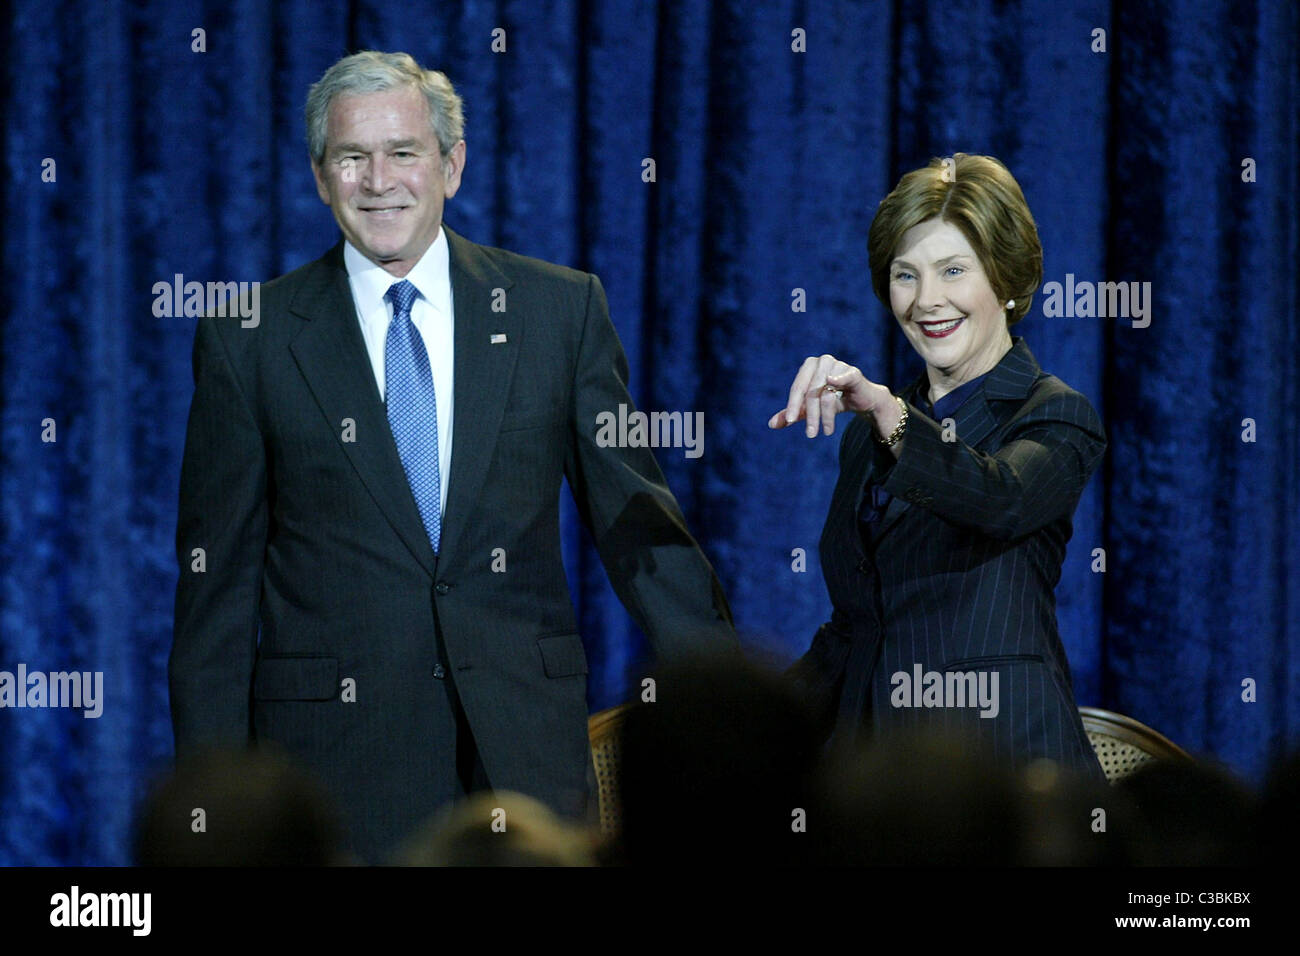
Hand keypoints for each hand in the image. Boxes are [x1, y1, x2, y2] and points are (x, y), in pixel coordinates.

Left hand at [768, 354, 887, 436]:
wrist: (861, 400)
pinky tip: (833, 383)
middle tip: (810, 434)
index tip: (790, 422)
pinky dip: (838, 380)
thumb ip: (792, 414)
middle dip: (811, 415)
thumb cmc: (834, 400)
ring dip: (826, 415)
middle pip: (811, 392)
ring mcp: (838, 364)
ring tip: (827, 432)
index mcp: (809, 366)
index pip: (797, 388)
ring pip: (826, 393)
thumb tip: (771, 425)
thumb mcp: (811, 408)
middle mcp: (822, 362)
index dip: (793, 406)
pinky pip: (844, 378)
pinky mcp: (853, 372)